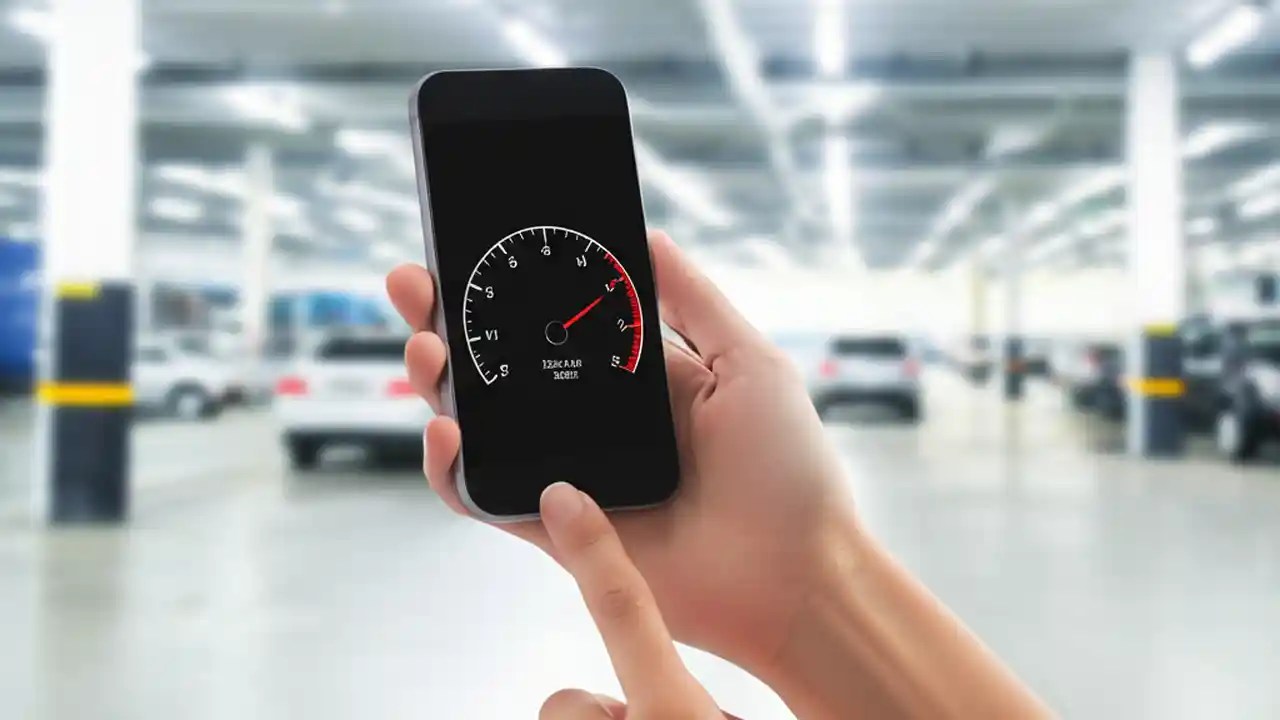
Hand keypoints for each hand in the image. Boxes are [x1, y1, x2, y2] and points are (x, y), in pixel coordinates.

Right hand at [387, 230, 852, 675]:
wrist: (797, 580)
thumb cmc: (790, 473)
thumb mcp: (750, 364)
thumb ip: (694, 301)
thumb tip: (644, 235)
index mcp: (637, 378)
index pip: (554, 320)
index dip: (506, 286)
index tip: (468, 244)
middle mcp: (595, 422)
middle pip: (501, 366)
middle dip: (447, 321)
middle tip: (414, 284)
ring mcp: (571, 475)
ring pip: (481, 426)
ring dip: (437, 385)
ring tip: (425, 349)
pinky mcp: (556, 533)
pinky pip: (484, 498)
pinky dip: (450, 469)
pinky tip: (447, 430)